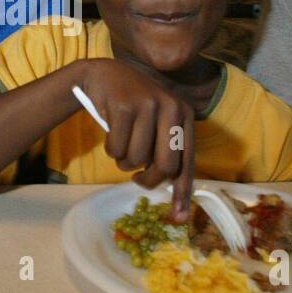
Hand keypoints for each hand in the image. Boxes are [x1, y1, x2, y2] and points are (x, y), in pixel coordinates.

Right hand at [76, 60, 194, 221]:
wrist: (104, 75)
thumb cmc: (133, 108)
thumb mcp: (157, 123)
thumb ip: (167, 151)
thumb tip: (175, 196)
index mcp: (185, 114)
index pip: (187, 161)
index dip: (182, 192)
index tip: (177, 217)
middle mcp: (172, 107)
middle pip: (165, 166)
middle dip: (148, 180)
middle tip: (137, 179)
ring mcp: (148, 105)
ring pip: (137, 159)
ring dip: (124, 161)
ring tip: (122, 145)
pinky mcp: (125, 106)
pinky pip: (116, 148)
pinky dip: (111, 149)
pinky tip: (111, 133)